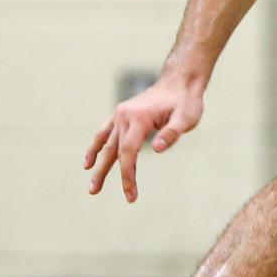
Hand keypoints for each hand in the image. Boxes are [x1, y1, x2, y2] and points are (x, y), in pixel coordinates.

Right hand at [85, 72, 205, 202]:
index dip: (127, 175)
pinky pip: (104, 132)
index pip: (128, 152)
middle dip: (104, 173)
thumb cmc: (186, 102)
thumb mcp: (187, 118)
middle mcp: (124, 116)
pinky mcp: (121, 114)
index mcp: (139, 118)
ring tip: (91, 183)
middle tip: (93, 192)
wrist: (180, 81)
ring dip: (96, 163)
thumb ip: (172, 133)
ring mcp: (120, 114)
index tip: (130, 195)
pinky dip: (97, 146)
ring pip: (105, 142)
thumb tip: (157, 149)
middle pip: (113, 150)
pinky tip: (90, 160)